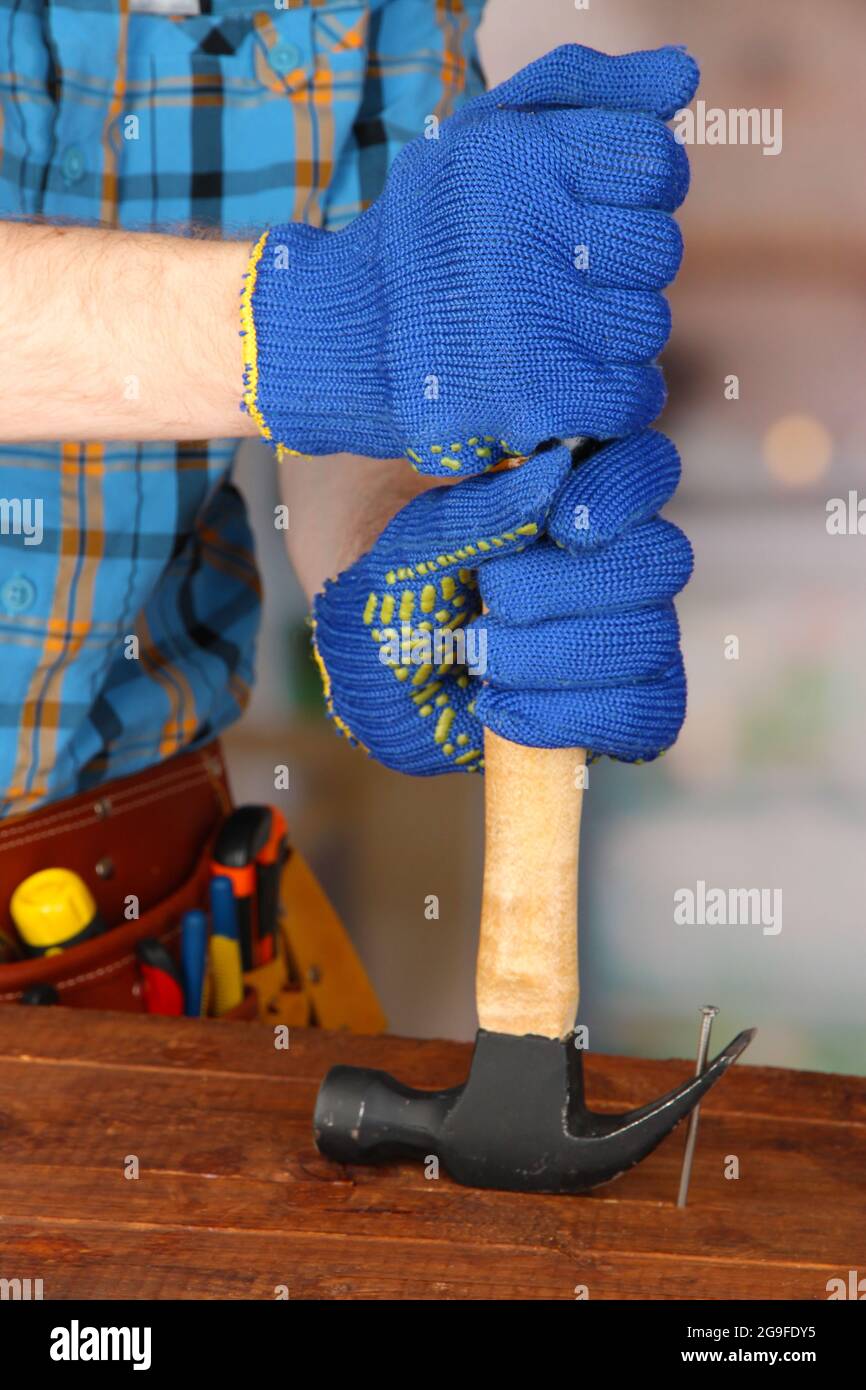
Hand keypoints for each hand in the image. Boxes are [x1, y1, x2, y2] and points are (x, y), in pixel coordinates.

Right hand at [242, 44, 698, 472]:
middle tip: (562, 279)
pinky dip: (614, 396)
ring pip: (648, 326)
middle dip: (623, 267)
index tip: (595, 212)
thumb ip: (588, 88)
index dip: (641, 192)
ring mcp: (529, 322)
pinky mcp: (533, 398)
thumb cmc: (431, 230)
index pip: (656, 164)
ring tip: (550, 330)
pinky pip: (635, 394)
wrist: (344, 336)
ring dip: (613, 334)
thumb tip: (683, 78)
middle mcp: (523, 234)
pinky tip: (569, 381)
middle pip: (660, 250)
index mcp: (517, 157)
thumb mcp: (486, 132)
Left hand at [311, 430, 691, 773]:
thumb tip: (550, 472)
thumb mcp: (416, 545)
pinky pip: (647, 713)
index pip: (648, 468)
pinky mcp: (623, 704)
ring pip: (653, 637)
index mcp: (580, 492)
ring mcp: (628, 633)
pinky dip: (570, 717)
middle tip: (490, 596)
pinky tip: (501, 708)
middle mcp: (619, 560)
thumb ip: (478, 509)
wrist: (373, 676)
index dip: (622, 489)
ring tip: (477, 655)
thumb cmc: (398, 590)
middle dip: (568, 585)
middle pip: (661, 559)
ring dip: (554, 653)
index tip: (562, 523)